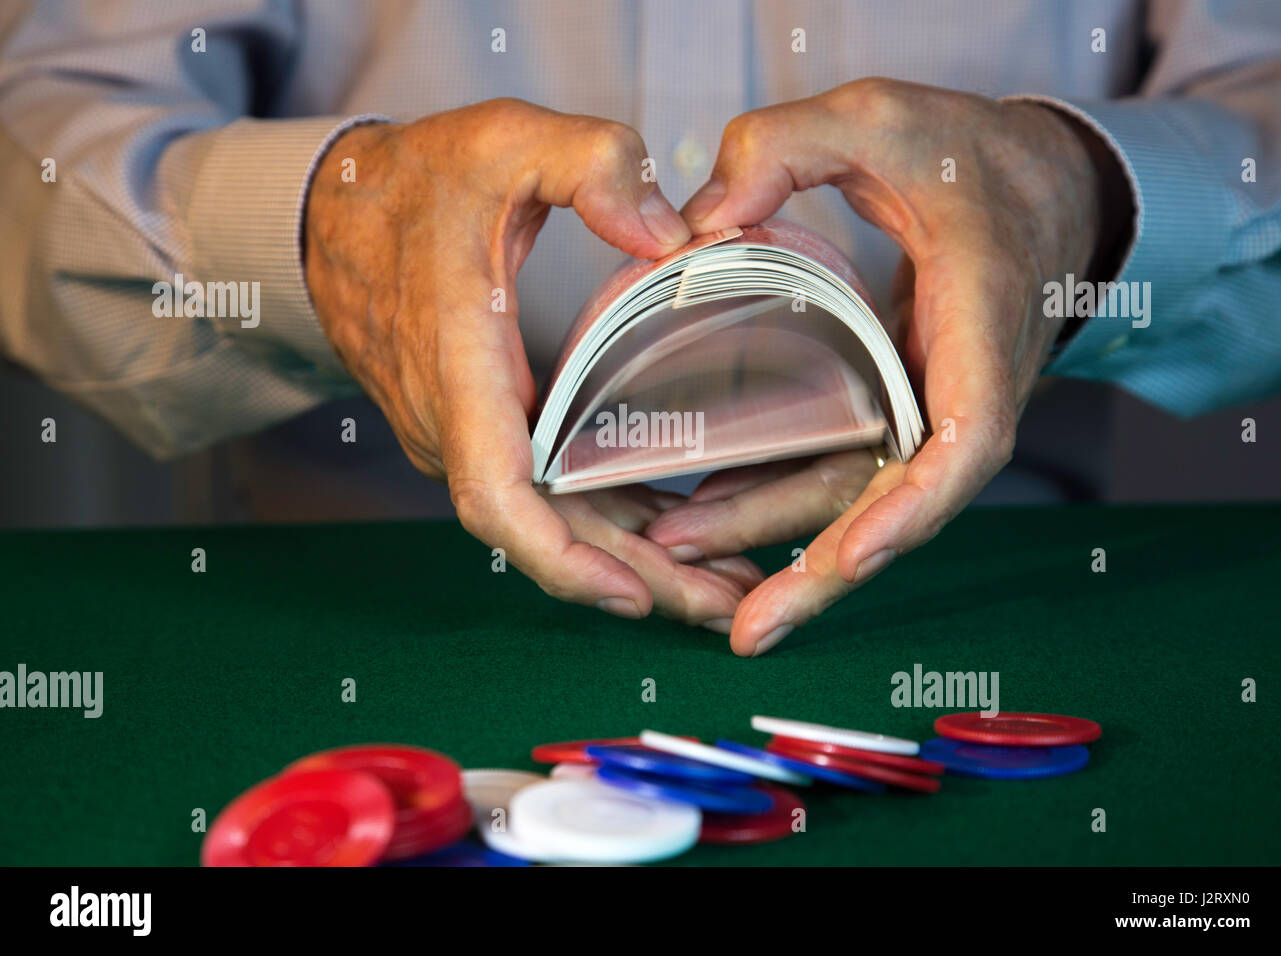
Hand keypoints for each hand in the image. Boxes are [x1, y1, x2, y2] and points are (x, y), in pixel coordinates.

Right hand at [304, 98, 759, 624]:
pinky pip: (545, 493)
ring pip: (550, 522)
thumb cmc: (414, 182)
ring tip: (723, 586)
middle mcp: (458, 423)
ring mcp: (467, 435)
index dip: (561, 557)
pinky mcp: (480, 430)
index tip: (630, 596)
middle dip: (635, 579)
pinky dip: (607, 522)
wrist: (332, 212)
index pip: (496, 496)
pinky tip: (672, 534)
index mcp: (461, 366)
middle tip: (728, 607)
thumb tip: (672, 235)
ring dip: (632, 560)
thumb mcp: (505, 142)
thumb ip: (593, 166)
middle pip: (544, 534)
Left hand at [646, 78, 1128, 654]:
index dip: (914, 509)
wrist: (1036, 187)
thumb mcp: (877, 117)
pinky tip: (707, 521)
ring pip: (861, 500)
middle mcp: (965, 388)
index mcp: (979, 321)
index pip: (967, 439)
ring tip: (678, 565)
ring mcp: (934, 411)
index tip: (855, 559)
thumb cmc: (969, 156)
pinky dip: (782, 503)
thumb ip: (785, 145)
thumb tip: (696, 225)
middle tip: (742, 629)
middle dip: (821, 570)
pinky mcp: (903, 412)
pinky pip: (845, 473)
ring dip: (777, 542)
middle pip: (900, 505)